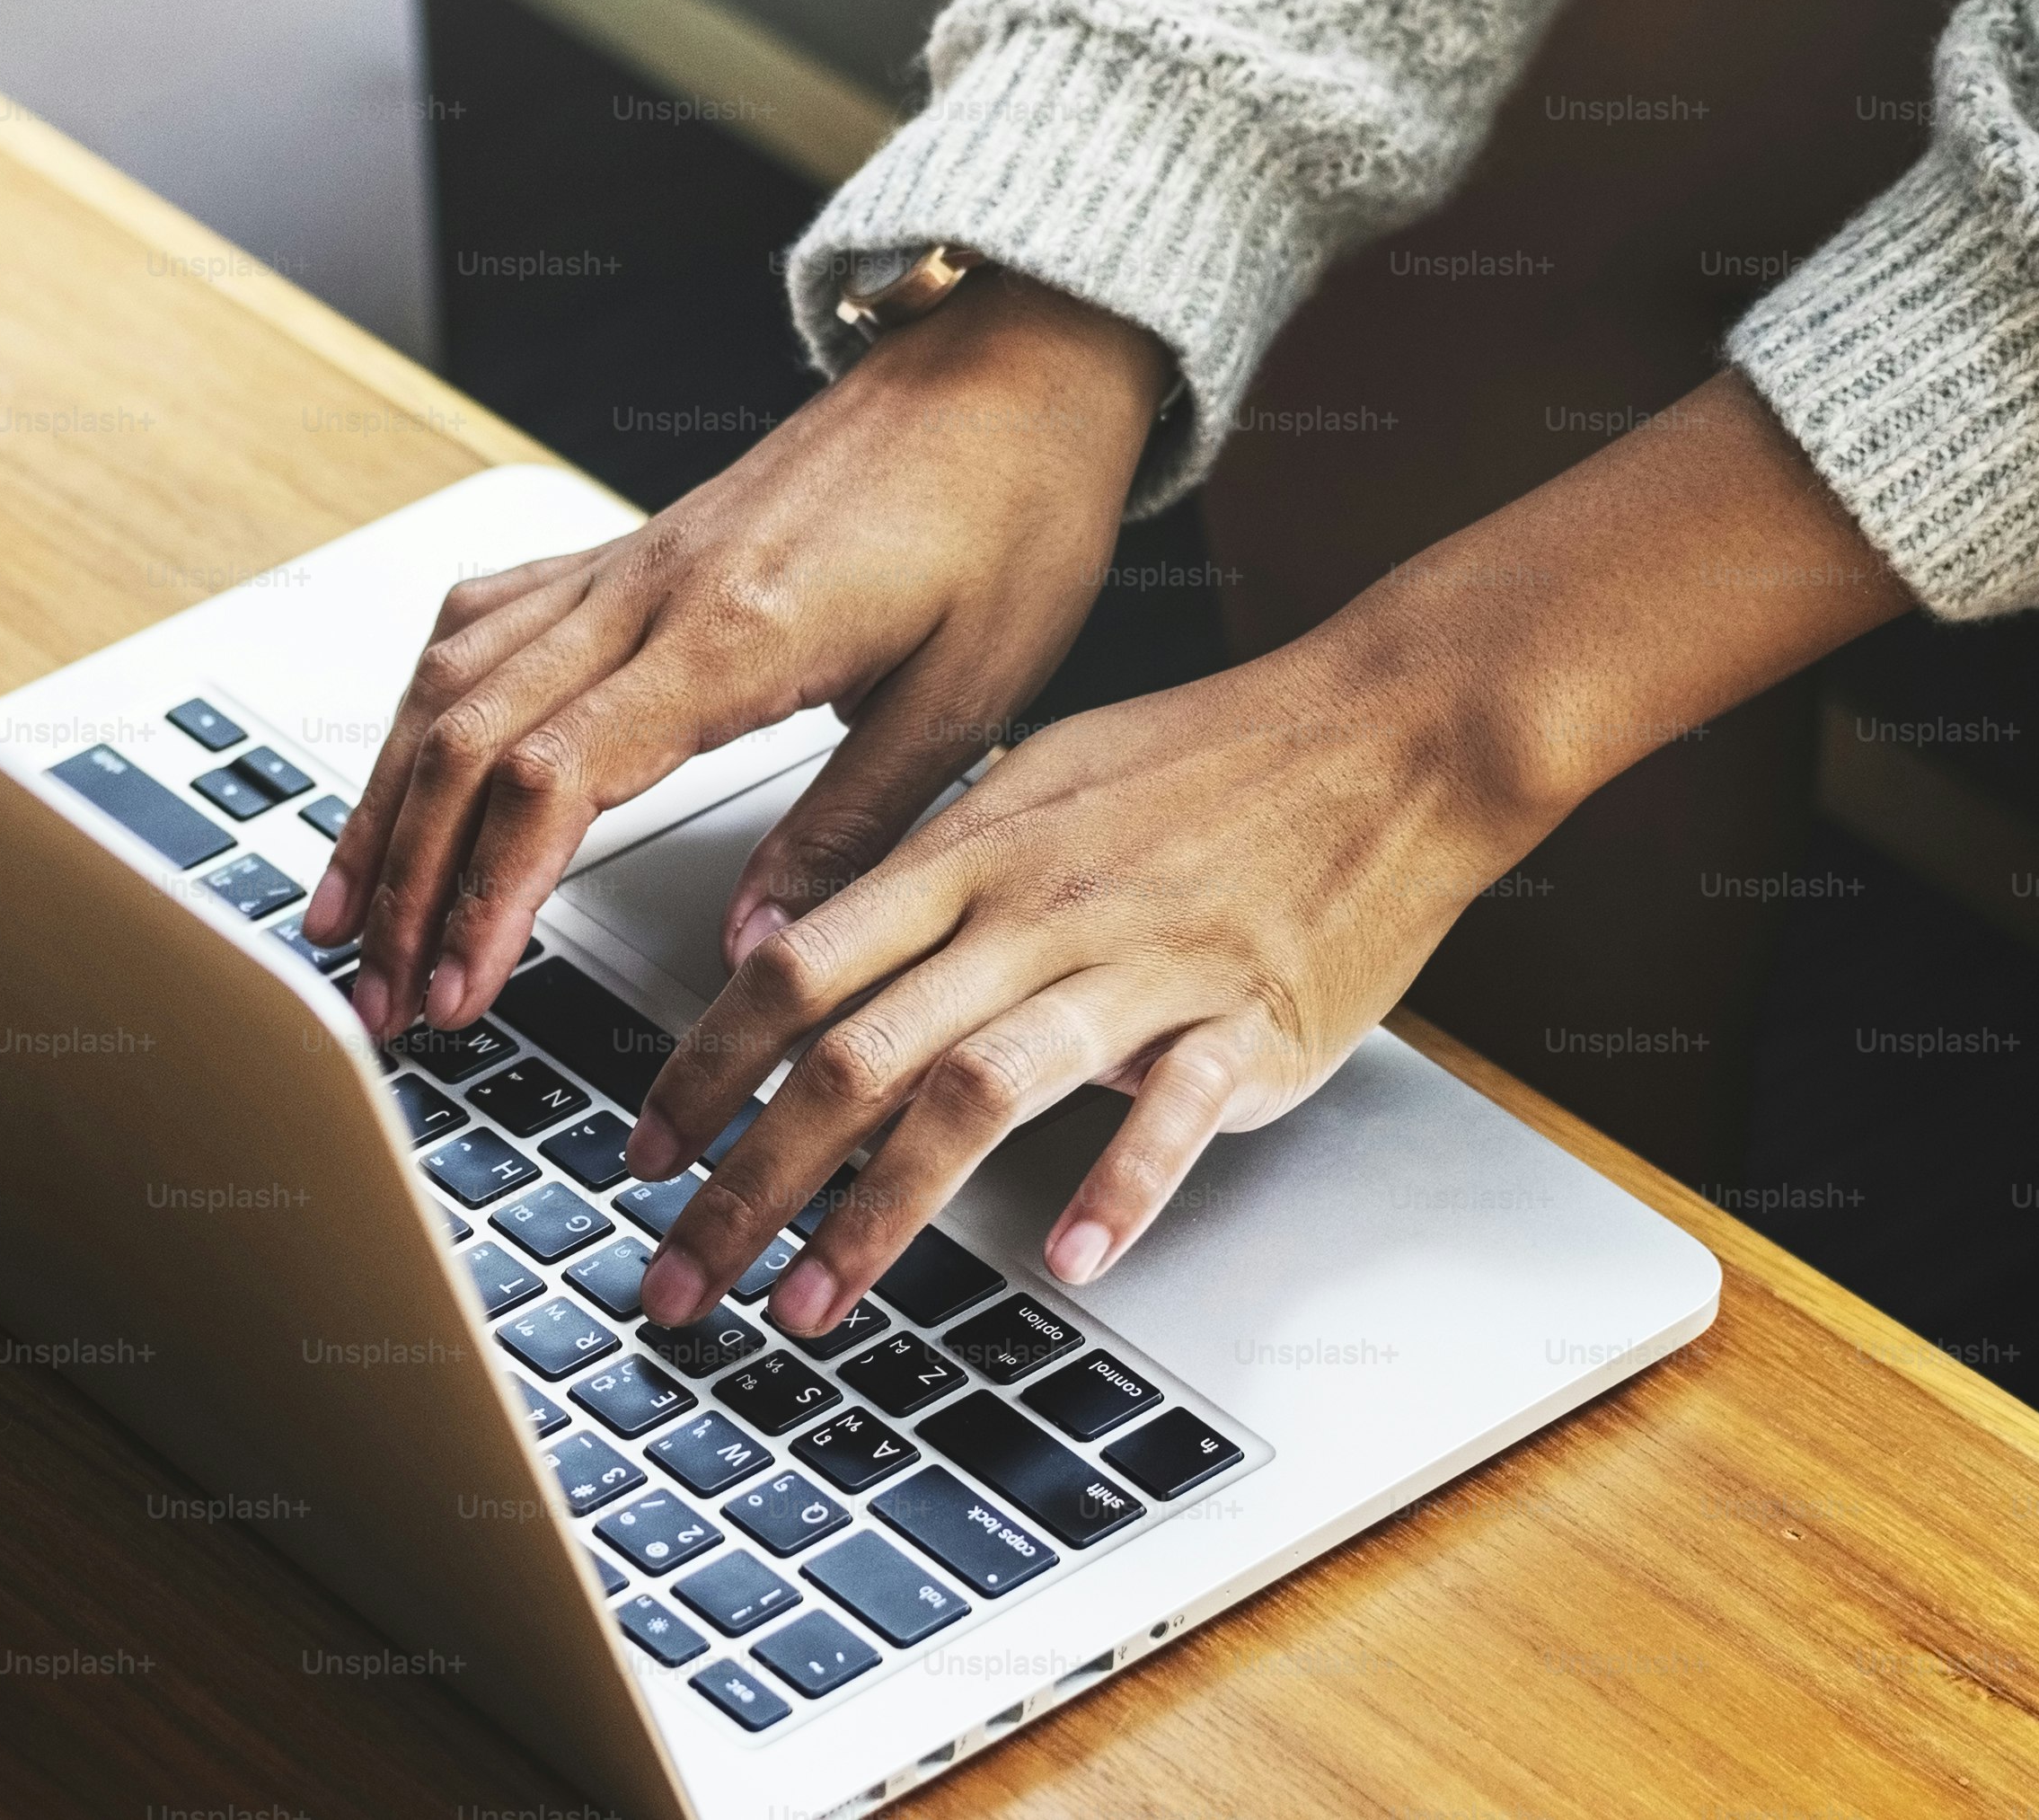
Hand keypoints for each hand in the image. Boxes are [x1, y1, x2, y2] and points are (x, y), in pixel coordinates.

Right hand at [302, 271, 1164, 1035]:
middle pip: (469, 740)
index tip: (464, 988)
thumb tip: (756, 947)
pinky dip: (426, 705)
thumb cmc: (1011, 512)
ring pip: (452, 681)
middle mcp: (651, 590)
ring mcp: (629, 563)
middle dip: (407, 882)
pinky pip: (485, 621)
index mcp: (735, 633)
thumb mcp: (969, 696)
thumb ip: (851, 827)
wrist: (1014, 367)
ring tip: (351, 913)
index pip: (555, 777)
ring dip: (388, 803)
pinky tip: (409, 764)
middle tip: (387, 995)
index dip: (488, 896)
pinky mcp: (633, 549)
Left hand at [628, 619, 1557, 1329]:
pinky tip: (1064, 1261)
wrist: (1393, 733)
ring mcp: (1141, 968)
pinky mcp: (1246, 1021)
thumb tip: (802, 942)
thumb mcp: (1043, 780)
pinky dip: (1114, 1190)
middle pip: (852, 1052)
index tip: (645, 1153)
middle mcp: (1037, 911)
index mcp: (976, 851)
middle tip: (679, 1274)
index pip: (795, 967)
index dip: (703, 1068)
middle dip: (746, 1180)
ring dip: (877, 1215)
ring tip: (811, 1305)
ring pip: (974, 1091)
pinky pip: (1168, 1112)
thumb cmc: (1218, 761)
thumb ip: (927, 868)